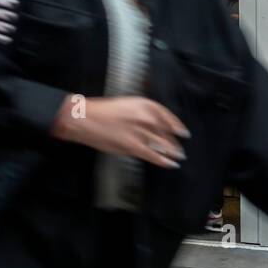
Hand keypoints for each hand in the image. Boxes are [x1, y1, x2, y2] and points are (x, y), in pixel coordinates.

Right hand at [51, 96, 189, 168]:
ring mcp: (140, 132)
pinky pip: (154, 155)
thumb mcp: (127, 105)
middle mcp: (146, 117)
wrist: (85, 118)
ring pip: (163, 144)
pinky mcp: (134, 146)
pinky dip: (164, 161)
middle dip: (175, 142)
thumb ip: (142, 114)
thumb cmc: (102, 111)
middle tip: (180, 148)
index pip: (167, 116)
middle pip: (167, 132)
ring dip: (173, 152)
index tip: (183, 132)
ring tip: (178, 157)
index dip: (177, 125)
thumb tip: (155, 127)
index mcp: (144, 104)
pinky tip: (170, 164)